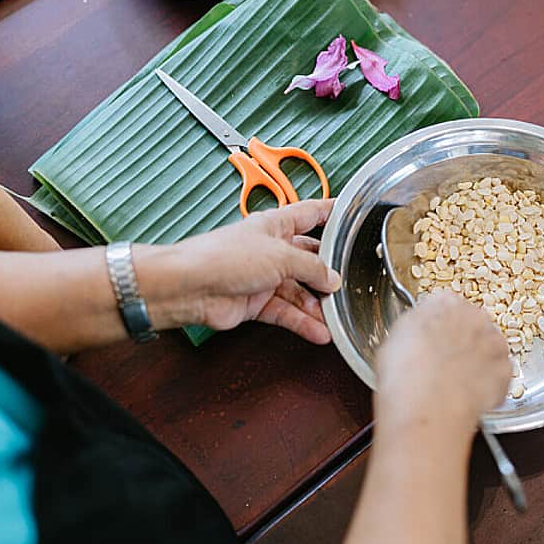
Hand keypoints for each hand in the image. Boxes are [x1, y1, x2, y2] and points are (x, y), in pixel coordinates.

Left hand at [137, 200, 341, 343]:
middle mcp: (271, 249)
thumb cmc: (223, 257)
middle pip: (309, 258)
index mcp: (275, 225)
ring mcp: (263, 277)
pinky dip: (302, 322)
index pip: (311, 214)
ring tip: (334, 316)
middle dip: (329, 272)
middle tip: (349, 283)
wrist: (190, 287)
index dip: (332, 213)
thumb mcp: (281, 255)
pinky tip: (318, 330)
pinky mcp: (255, 302)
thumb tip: (333, 278)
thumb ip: (312, 267)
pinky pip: (286, 312)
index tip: (353, 215)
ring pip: (299, 291)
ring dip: (317, 305)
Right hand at [374, 292, 510, 439]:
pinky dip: (489, 388)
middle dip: (461, 343)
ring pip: (489, 350)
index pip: (446, 305)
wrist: (427, 406)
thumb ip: (413, 330)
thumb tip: (414, 337)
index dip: (438, 326)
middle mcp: (475, 317)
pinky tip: (468, 398)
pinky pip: (499, 378)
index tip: (432, 340)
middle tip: (443, 365)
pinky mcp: (506, 372)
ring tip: (456, 385)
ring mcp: (495, 344)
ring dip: (477, 364)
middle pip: (471, 325)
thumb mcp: (394, 339)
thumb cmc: (405, 374)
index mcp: (445, 303)